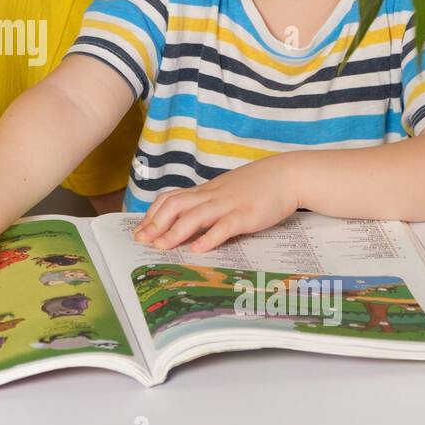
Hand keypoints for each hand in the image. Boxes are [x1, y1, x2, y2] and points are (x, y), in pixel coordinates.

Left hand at [133, 155, 298, 250]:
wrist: (286, 175)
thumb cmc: (256, 186)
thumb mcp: (225, 192)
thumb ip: (207, 205)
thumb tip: (186, 223)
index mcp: (205, 191)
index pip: (170, 199)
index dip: (152, 215)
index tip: (139, 230)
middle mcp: (211, 196)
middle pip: (175, 206)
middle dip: (155, 224)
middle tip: (141, 241)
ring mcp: (228, 204)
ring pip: (195, 216)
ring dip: (175, 232)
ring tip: (161, 247)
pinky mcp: (246, 214)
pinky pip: (224, 226)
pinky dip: (210, 238)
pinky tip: (198, 249)